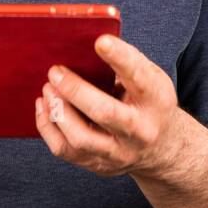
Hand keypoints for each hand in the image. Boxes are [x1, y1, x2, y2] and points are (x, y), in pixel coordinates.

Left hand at [34, 33, 187, 179]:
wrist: (162, 147)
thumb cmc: (148, 102)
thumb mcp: (150, 79)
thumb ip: (125, 63)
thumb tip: (86, 44)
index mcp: (156, 100)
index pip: (139, 77)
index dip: (120, 57)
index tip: (100, 41)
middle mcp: (140, 131)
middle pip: (104, 113)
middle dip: (74, 90)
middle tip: (55, 71)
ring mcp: (119, 153)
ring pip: (80, 138)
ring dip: (57, 110)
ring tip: (48, 88)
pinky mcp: (100, 165)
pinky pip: (65, 150)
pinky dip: (48, 126)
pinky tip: (45, 107)